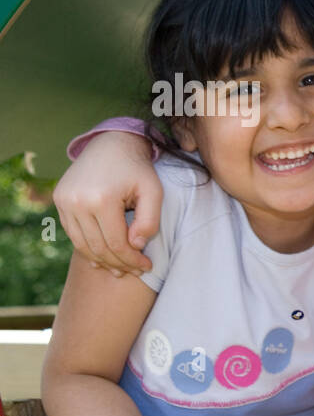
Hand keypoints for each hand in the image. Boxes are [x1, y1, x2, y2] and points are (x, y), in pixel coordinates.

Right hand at [53, 130, 160, 276]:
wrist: (111, 144)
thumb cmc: (138, 170)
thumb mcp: (153, 192)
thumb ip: (149, 220)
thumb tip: (135, 246)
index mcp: (101, 199)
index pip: (116, 243)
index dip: (132, 260)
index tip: (147, 266)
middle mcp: (77, 201)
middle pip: (98, 246)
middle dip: (118, 264)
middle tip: (135, 271)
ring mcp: (64, 201)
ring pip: (82, 244)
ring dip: (102, 260)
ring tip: (120, 269)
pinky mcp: (59, 200)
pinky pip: (72, 232)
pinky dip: (87, 246)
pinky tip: (102, 256)